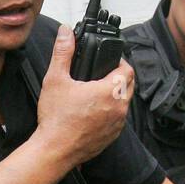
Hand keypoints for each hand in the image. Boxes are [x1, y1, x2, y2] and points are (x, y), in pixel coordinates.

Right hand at [34, 24, 136, 168]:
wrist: (54, 151)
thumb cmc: (56, 120)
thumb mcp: (55, 80)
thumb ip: (62, 53)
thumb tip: (66, 33)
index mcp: (109, 92)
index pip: (128, 69)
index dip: (120, 61)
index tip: (109, 60)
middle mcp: (118, 108)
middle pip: (129, 85)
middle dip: (119, 76)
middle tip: (102, 74)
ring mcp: (117, 124)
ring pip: (124, 103)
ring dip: (115, 95)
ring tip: (96, 91)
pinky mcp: (112, 136)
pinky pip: (118, 119)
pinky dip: (110, 112)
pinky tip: (93, 111)